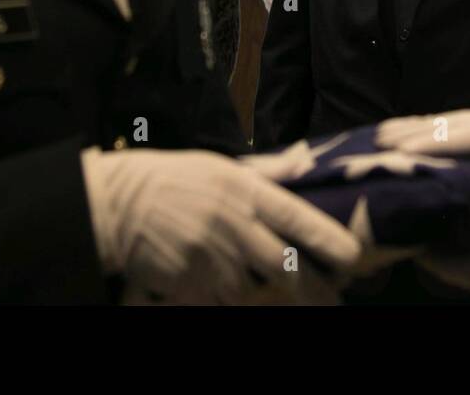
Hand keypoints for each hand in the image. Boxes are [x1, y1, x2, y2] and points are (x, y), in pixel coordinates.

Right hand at [81, 147, 359, 303]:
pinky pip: (220, 302)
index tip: (352, 257)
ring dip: (270, 300)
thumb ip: (264, 174)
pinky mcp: (188, 283)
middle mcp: (232, 224)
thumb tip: (302, 165)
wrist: (117, 203)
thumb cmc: (171, 181)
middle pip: (283, 266)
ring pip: (253, 291)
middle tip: (334, 302)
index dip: (325, 238)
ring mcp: (210, 257)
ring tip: (293, 303)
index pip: (295, 217)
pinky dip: (231, 303)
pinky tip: (237, 300)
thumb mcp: (219, 167)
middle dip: (313, 291)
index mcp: (244, 191)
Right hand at [376, 104, 469, 210]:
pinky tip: (413, 135)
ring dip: (419, 127)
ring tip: (381, 136)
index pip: (465, 135)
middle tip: (372, 142)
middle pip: (455, 121)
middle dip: (413, 131)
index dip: (427, 144)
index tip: (391, 153)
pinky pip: (467, 123)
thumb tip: (444, 215)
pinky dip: (437, 129)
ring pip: (458, 119)